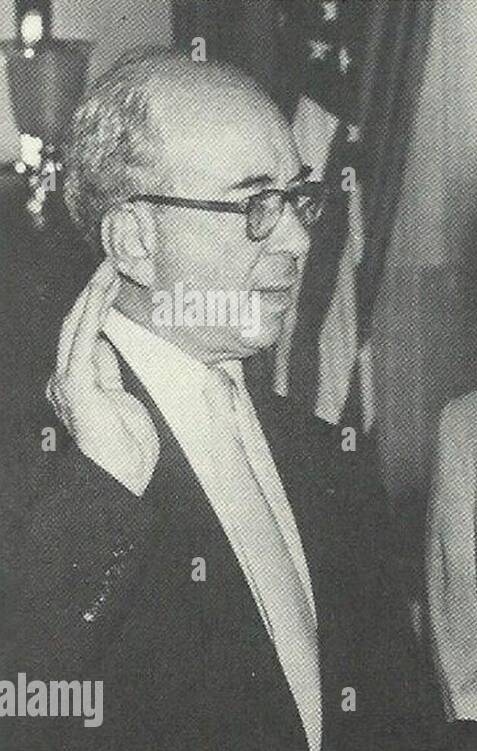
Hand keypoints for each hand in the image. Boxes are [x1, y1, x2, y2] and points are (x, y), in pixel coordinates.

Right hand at [46, 261, 158, 495]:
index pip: (86, 334)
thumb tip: (108, 345)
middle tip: (113, 262)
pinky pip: (83, 341)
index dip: (98, 305)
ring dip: (93, 294)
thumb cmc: (126, 449)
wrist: (120, 479)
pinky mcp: (76, 385)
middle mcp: (66, 377)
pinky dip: (93, 314)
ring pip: (77, 325)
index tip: (115, 280)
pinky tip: (103, 292)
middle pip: (77, 323)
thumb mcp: (123, 402)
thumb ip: (111, 374)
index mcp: (77, 381)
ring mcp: (67, 380)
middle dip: (93, 291)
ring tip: (110, 267)